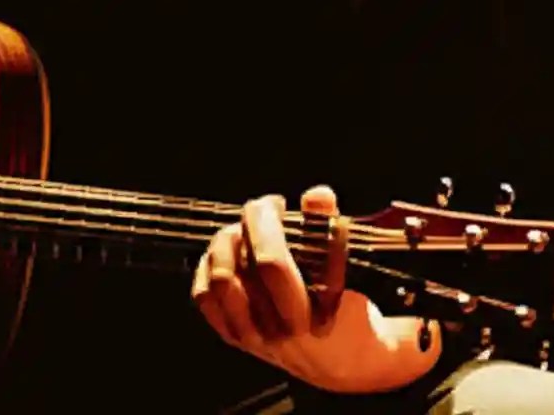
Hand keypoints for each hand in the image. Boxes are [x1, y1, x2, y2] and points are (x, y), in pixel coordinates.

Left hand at [191, 185, 440, 392]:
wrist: (344, 358)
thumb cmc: (348, 308)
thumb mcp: (349, 269)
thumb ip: (330, 229)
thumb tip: (317, 194)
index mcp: (308, 313)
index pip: (271, 260)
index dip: (266, 221)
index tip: (276, 204)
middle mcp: (275, 328)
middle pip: (241, 265)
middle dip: (249, 225)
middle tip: (263, 211)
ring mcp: (251, 335)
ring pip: (218, 279)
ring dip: (227, 244)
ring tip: (244, 230)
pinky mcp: (234, 336)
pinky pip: (204, 297)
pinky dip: (209, 268)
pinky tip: (225, 253)